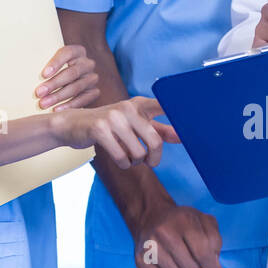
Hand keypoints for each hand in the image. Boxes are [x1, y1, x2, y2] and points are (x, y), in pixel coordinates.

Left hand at [35, 44, 98, 110]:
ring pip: (76, 87)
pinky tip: (57, 109)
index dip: (55, 63)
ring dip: (58, 96)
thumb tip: (22, 66)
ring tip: (43, 104)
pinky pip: (83, 99)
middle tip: (38, 93)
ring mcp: (91, 78)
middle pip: (71, 73)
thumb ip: (41, 61)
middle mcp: (87, 63)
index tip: (43, 74)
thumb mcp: (49, 60)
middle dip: (53, 84)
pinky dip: (69, 105)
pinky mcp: (93, 92)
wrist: (69, 79)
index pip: (67, 53)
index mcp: (77, 51)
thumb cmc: (53, 69)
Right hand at [54, 96, 178, 168]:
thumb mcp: (133, 124)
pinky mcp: (100, 129)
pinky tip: (119, 159)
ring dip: (135, 162)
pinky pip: (122, 157)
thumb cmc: (109, 126)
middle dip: (154, 157)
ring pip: (138, 153)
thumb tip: (182, 136)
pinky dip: (124, 164)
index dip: (177, 110)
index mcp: (139, 104)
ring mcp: (113, 117)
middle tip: (150, 161)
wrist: (73, 124)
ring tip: (128, 156)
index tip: (194, 117)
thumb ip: (158, 130)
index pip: (163, 104)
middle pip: (155, 140)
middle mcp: (128, 107)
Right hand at [128, 200, 223, 267]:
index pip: (203, 252)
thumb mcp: (202, 220)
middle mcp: (164, 233)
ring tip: (179, 260)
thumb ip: (215, 239)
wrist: (150, 215)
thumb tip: (215, 267)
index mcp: (183, 220)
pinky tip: (169, 266)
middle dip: (198, 267)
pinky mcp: (141, 261)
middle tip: (191, 256)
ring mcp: (150, 247)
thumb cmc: (181, 221)